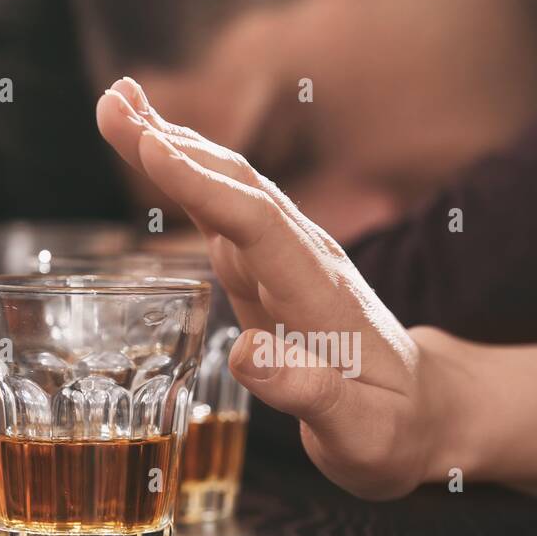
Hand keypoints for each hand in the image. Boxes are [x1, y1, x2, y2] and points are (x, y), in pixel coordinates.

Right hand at [96, 77, 454, 499]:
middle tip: (110, 103)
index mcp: (322, 297)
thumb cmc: (391, 430)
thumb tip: (243, 353)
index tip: (151, 148)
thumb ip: (310, 392)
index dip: (201, 186)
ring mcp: (289, 261)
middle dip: (173, 146)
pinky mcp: (273, 270)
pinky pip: (225, 213)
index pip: (257, 225)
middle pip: (238, 190)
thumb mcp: (361, 432)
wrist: (426, 411)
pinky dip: (186, 178)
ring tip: (116, 105)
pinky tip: (156, 150)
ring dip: (173, 147)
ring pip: (228, 191)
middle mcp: (305, 263)